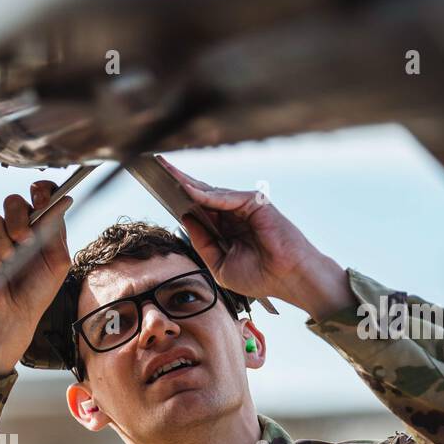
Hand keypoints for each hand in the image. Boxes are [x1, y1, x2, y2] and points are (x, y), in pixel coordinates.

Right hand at [0, 180, 72, 374]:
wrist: (12, 314)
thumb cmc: (37, 292)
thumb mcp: (58, 261)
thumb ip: (58, 230)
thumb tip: (62, 200)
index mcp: (38, 229)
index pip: (39, 196)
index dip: (40, 190)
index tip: (40, 197)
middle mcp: (16, 230)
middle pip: (13, 201)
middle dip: (18, 218)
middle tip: (24, 239)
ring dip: (3, 245)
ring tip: (8, 264)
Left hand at [157, 157, 351, 319]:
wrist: (286, 279)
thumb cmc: (259, 276)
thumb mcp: (219, 264)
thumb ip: (202, 242)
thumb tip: (185, 217)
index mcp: (225, 228)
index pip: (197, 209)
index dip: (178, 198)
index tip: (157, 188)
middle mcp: (232, 214)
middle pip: (200, 193)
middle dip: (178, 180)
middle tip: (157, 165)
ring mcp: (243, 206)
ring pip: (209, 191)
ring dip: (187, 181)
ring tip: (165, 171)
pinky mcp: (255, 202)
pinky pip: (225, 197)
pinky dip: (205, 194)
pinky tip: (188, 190)